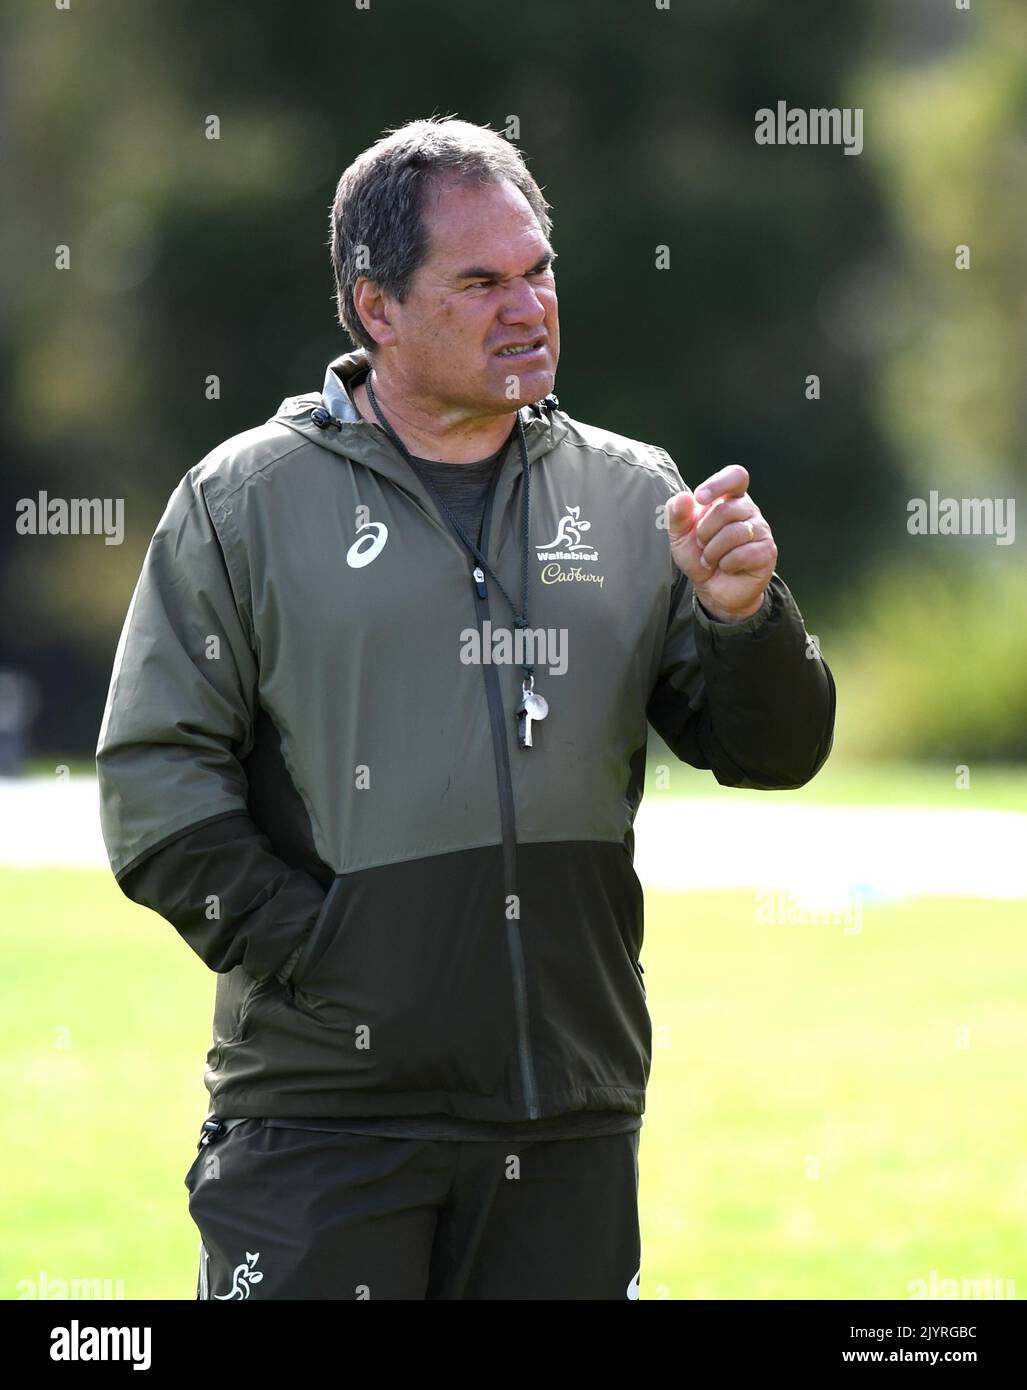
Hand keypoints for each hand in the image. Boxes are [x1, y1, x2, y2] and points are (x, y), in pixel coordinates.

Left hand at [664, 464, 776, 621]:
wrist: (713, 588)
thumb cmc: (699, 555)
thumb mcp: (680, 536)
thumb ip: (676, 515)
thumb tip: (683, 497)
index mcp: (730, 499)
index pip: (736, 476)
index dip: (719, 484)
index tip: (699, 498)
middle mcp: (749, 510)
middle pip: (726, 509)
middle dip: (705, 532)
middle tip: (702, 545)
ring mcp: (761, 530)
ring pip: (734, 533)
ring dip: (713, 551)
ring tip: (711, 559)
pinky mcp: (767, 552)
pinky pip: (743, 553)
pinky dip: (727, 564)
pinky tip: (726, 567)